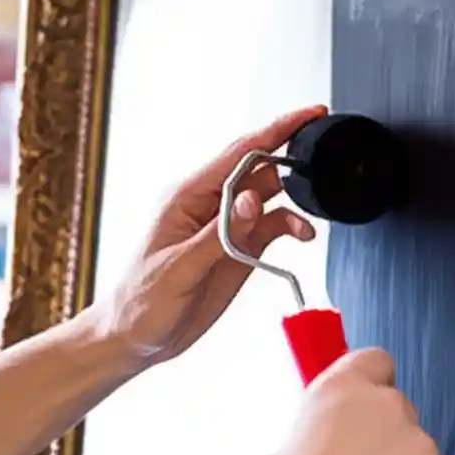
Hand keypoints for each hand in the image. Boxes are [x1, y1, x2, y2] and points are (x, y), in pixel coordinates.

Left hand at [88, 105, 326, 371]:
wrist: (135, 339)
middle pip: (259, 168)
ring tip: (302, 228)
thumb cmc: (140, 302)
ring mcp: (227, 225)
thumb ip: (220, 234)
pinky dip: (291, 227)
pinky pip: (272, 226)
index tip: (307, 115)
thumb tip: (253, 200)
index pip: (239, 153)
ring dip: (294, 204)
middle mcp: (210, 204)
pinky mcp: (240, 247)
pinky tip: (300, 236)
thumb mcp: (177, 269)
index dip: (276, 130)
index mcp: (188, 196)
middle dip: (292, 164)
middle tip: (319, 170)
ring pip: (271, 196)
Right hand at [254, 349, 451, 454]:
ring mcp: (417, 441)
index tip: (362, 408)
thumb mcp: (286, 452)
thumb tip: (327, 445)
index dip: (370, 385)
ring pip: (417, 450)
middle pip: (398, 409)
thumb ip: (319, 432)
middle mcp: (385, 405)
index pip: (375, 361)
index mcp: (340, 390)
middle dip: (386, 435)